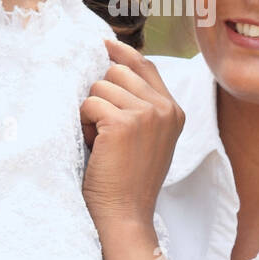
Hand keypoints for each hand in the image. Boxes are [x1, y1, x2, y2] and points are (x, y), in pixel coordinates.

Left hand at [80, 38, 184, 237]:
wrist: (126, 215)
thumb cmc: (127, 180)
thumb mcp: (146, 138)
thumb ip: (140, 106)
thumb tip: (112, 65)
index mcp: (174, 111)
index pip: (145, 66)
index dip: (122, 54)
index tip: (103, 44)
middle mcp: (165, 108)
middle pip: (118, 72)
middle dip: (101, 95)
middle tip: (102, 129)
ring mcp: (147, 114)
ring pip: (101, 87)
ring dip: (91, 112)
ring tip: (100, 141)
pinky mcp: (124, 123)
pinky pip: (90, 104)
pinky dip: (84, 124)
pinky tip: (94, 146)